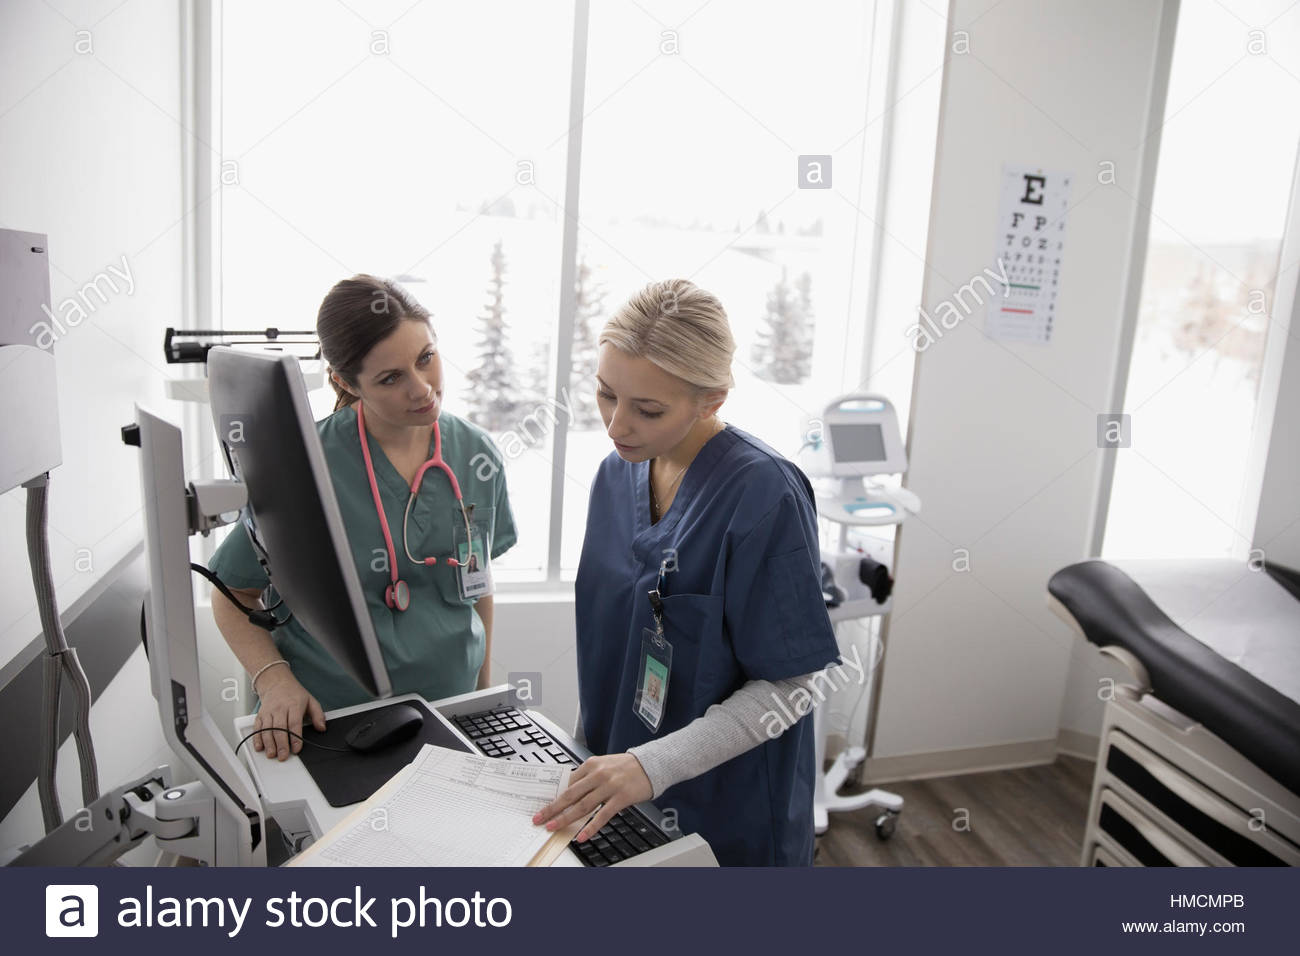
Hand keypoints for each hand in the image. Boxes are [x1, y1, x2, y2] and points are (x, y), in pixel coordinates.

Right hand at [252, 668, 325, 759]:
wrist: (277, 683)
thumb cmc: (294, 694)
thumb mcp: (311, 701)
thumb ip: (318, 715)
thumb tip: (322, 728)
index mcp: (293, 705)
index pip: (294, 723)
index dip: (295, 738)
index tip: (296, 749)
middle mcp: (279, 708)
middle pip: (279, 728)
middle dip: (281, 744)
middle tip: (283, 756)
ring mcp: (268, 712)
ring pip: (267, 729)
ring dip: (268, 744)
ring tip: (272, 754)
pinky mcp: (260, 715)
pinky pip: (257, 727)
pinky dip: (257, 738)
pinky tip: (259, 747)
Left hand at [532, 753, 652, 841]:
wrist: (651, 764)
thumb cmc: (625, 766)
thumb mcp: (603, 765)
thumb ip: (586, 778)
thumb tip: (568, 794)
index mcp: (591, 765)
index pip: (566, 783)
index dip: (553, 796)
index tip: (542, 805)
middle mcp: (598, 775)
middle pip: (570, 795)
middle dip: (553, 808)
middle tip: (540, 818)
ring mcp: (609, 787)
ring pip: (583, 806)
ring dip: (566, 818)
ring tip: (554, 827)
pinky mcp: (620, 798)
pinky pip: (602, 815)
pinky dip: (590, 827)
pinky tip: (581, 835)